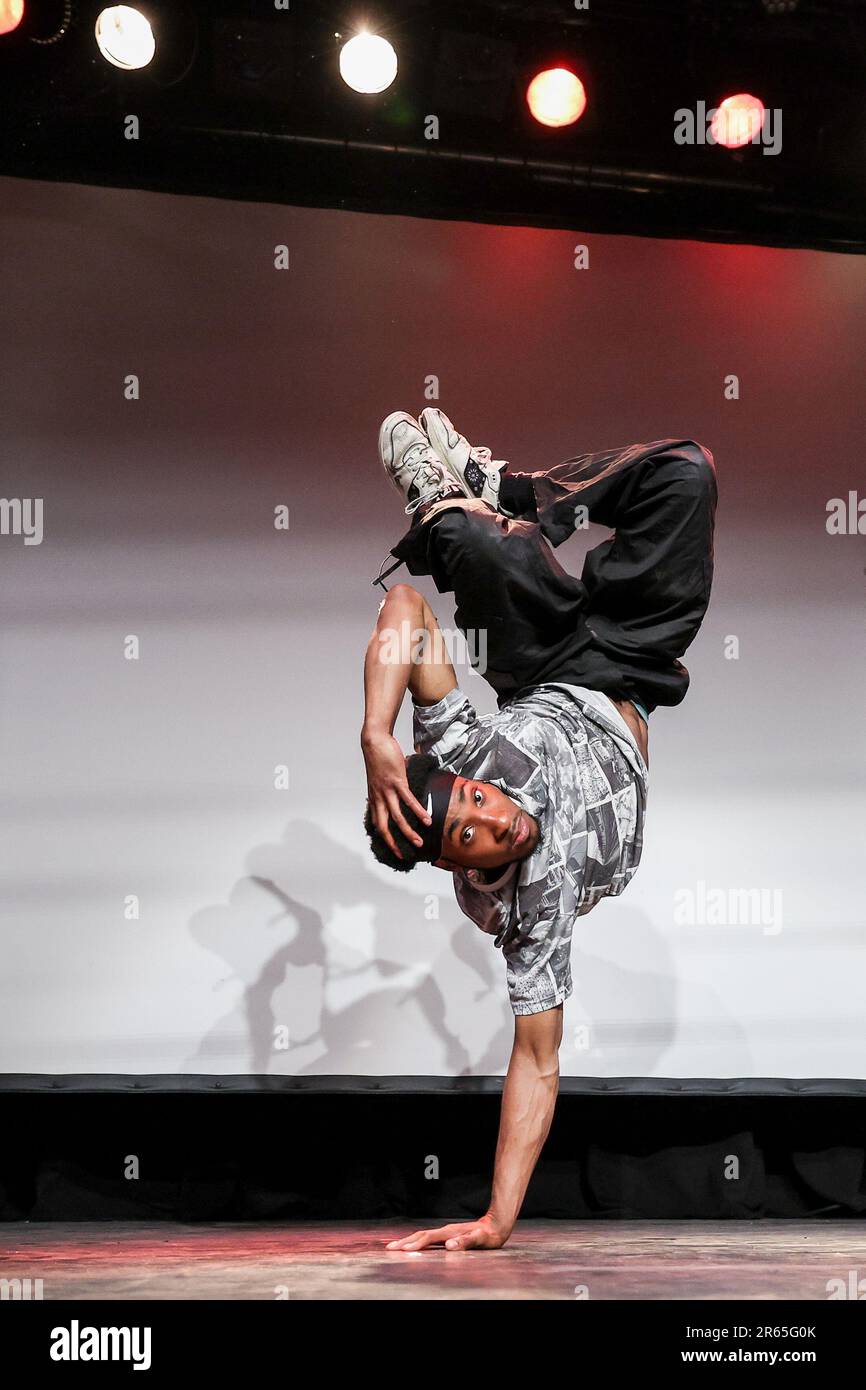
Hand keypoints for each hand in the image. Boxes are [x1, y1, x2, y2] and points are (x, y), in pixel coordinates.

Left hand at [362, 729, 430, 859]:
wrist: (374, 741)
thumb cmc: (379, 758)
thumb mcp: (380, 778)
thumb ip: (387, 788)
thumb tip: (398, 793)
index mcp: (375, 798)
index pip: (377, 823)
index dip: (384, 837)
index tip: (393, 847)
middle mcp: (379, 797)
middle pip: (384, 826)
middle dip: (394, 842)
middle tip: (402, 854)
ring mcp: (387, 790)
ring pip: (397, 817)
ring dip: (408, 831)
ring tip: (418, 842)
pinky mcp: (397, 782)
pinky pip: (408, 800)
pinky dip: (418, 811)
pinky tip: (426, 820)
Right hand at [385, 1215, 509, 1251]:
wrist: (495, 1224)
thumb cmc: (489, 1235)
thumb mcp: (480, 1240)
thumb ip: (466, 1242)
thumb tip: (449, 1246)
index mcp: (449, 1233)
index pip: (428, 1238)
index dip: (415, 1244)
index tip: (402, 1250)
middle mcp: (445, 1231)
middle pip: (420, 1235)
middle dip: (404, 1242)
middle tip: (389, 1248)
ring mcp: (445, 1232)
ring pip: (422, 1236)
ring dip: (408, 1241)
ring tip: (394, 1246)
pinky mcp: (447, 1235)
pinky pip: (428, 1238)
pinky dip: (416, 1241)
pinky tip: (413, 1244)